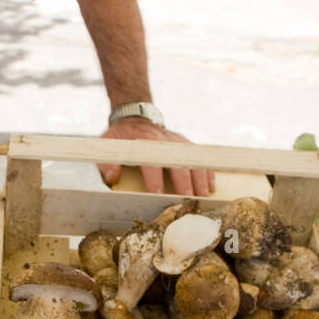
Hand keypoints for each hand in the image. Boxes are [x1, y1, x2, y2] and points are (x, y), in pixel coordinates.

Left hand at [98, 118, 215, 196]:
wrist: (136, 119)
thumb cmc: (121, 138)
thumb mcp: (107, 146)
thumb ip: (107, 163)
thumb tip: (112, 177)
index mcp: (144, 144)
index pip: (151, 164)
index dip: (153, 179)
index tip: (157, 194)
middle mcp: (164, 142)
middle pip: (177, 163)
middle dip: (184, 182)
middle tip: (188, 199)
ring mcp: (177, 142)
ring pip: (193, 160)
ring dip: (199, 179)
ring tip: (203, 196)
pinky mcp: (186, 144)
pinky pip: (200, 158)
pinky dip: (207, 171)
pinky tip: (211, 185)